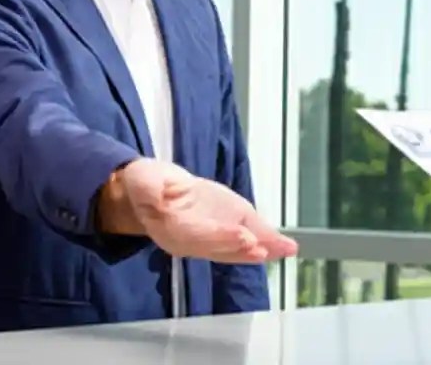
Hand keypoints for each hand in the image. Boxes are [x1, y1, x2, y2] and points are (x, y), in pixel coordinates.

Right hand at [117, 158, 297, 263]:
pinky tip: (287, 247)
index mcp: (170, 231)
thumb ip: (150, 190)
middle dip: (244, 248)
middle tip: (263, 248)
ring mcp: (212, 237)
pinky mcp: (227, 227)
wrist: (155, 189)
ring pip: (238, 247)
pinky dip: (267, 241)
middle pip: (220, 247)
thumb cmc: (147, 185)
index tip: (240, 235)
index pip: (195, 236)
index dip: (218, 237)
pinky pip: (246, 237)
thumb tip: (159, 193)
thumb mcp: (142, 182)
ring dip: (262, 249)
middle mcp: (194, 241)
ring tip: (285, 249)